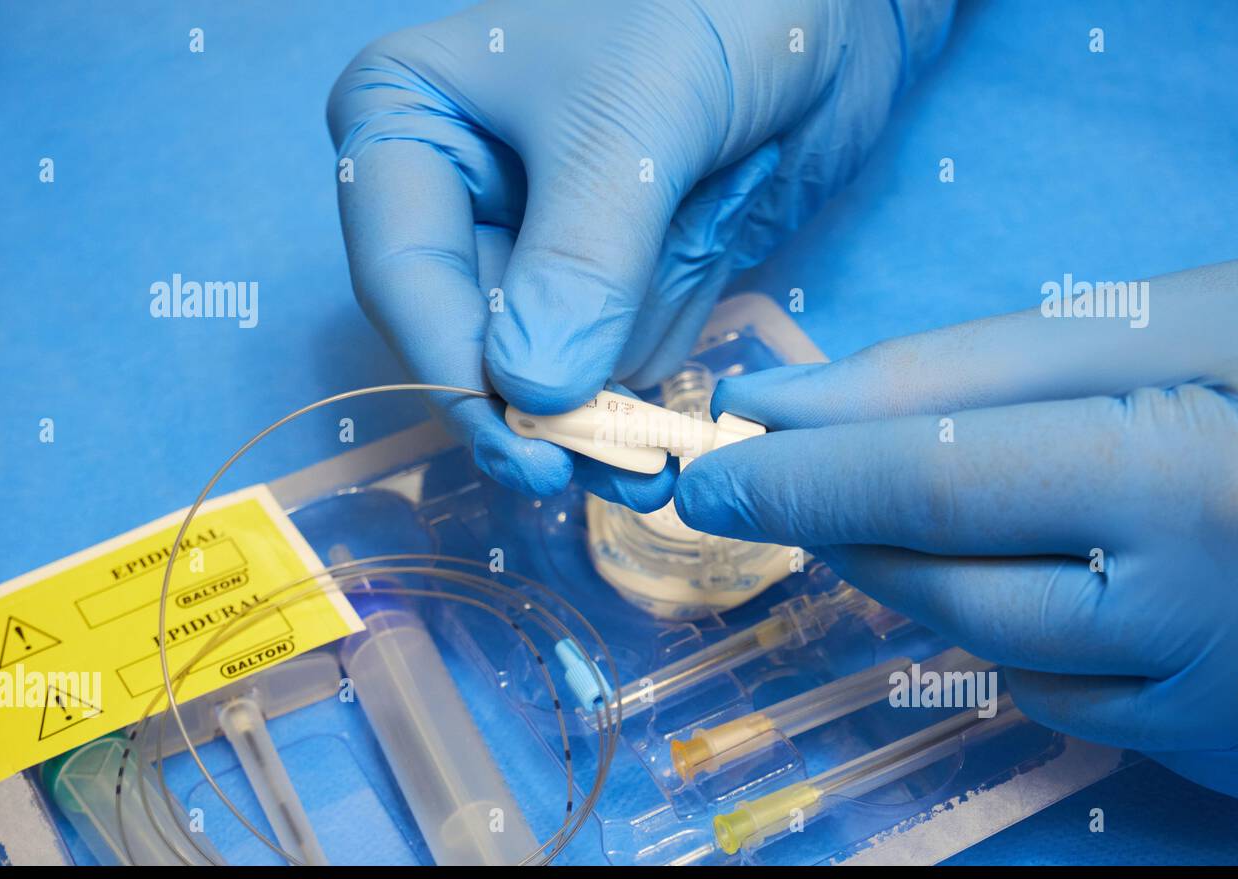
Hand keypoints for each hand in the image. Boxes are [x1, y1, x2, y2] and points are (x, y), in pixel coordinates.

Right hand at [327, 0, 952, 501]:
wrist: (833, 3)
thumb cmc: (714, 4)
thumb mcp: (635, 119)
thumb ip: (581, 254)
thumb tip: (532, 393)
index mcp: (410, 129)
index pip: (404, 280)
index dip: (457, 379)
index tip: (528, 456)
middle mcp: (460, 199)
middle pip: (469, 345)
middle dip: (548, 409)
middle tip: (621, 472)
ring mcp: (541, 248)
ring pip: (549, 369)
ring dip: (612, 401)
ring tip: (669, 411)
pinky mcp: (615, 279)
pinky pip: (616, 361)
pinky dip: (657, 376)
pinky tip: (688, 366)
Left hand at [675, 250, 1237, 810]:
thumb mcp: (1181, 321)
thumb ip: (976, 366)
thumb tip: (794, 404)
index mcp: (1205, 476)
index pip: (937, 480)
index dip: (802, 474)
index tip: (710, 462)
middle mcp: (1212, 614)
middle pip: (947, 581)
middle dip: (837, 524)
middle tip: (773, 474)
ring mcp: (1221, 699)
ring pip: (991, 649)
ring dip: (911, 575)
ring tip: (891, 505)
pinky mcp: (1223, 746)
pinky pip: (1060, 698)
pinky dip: (1009, 633)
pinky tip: (1033, 574)